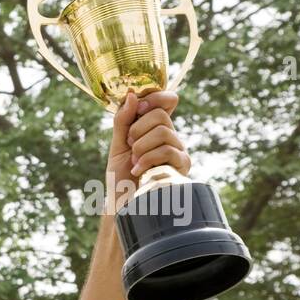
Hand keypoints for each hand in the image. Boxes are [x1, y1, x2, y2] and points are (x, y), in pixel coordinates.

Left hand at [105, 90, 189, 213]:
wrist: (124, 205)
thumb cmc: (120, 177)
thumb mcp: (117, 145)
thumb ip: (123, 120)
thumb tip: (132, 95)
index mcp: (156, 127)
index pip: (167, 100)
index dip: (154, 98)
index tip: (138, 109)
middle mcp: (171, 136)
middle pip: (160, 114)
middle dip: (137, 129)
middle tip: (130, 146)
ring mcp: (178, 150)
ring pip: (163, 131)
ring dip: (140, 147)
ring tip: (134, 163)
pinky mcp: (182, 166)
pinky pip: (167, 150)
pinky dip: (147, 159)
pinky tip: (139, 171)